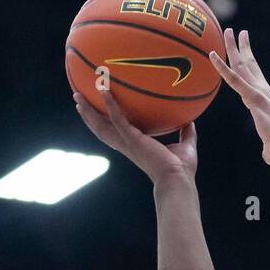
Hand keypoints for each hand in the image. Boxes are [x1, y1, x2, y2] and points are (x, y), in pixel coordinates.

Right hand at [73, 90, 196, 185]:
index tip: (97, 113)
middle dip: (89, 116)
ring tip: (78, 96)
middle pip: (101, 130)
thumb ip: (186, 133)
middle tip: (79, 100)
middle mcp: (127, 145)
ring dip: (89, 111)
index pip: (115, 133)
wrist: (178, 180)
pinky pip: (117, 118)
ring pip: (101, 125)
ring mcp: (128, 142)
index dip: (105, 123)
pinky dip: (110, 104)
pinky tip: (105, 90)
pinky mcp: (132, 139)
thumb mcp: (185, 146)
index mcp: (135, 147)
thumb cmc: (182, 170)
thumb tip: (191, 121)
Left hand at [210, 27, 269, 168]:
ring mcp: (259, 93)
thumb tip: (268, 155)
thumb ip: (267, 147)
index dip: (248, 60)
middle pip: (249, 64)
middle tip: (233, 31)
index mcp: (266, 99)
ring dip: (233, 48)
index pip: (255, 76)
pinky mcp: (254, 98)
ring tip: (226, 31)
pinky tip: (213, 56)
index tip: (244, 48)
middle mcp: (263, 91)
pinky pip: (235, 79)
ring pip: (242, 65)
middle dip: (241, 47)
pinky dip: (223, 67)